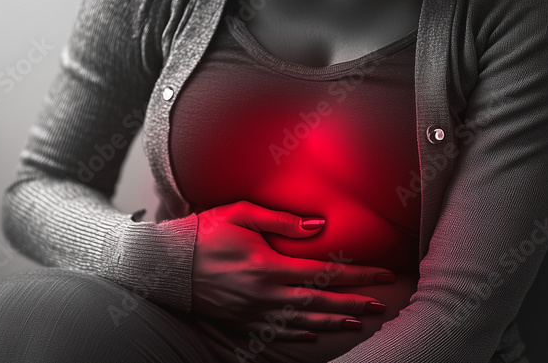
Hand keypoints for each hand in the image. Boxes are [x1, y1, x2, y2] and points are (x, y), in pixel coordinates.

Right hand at [191, 200, 394, 340]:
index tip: (381, 274)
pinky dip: (300, 333)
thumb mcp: (241, 214)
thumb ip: (282, 220)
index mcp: (268, 266)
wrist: (166, 263)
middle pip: (320, 302)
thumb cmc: (203, 232)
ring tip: (356, 321)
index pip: (324, 273)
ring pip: (303, 321)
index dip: (357, 275)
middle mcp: (265, 293)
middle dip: (353, 303)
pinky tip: (314, 333)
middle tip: (379, 305)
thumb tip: (318, 225)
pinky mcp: (242, 319)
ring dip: (332, 321)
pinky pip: (277, 331)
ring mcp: (254, 311)